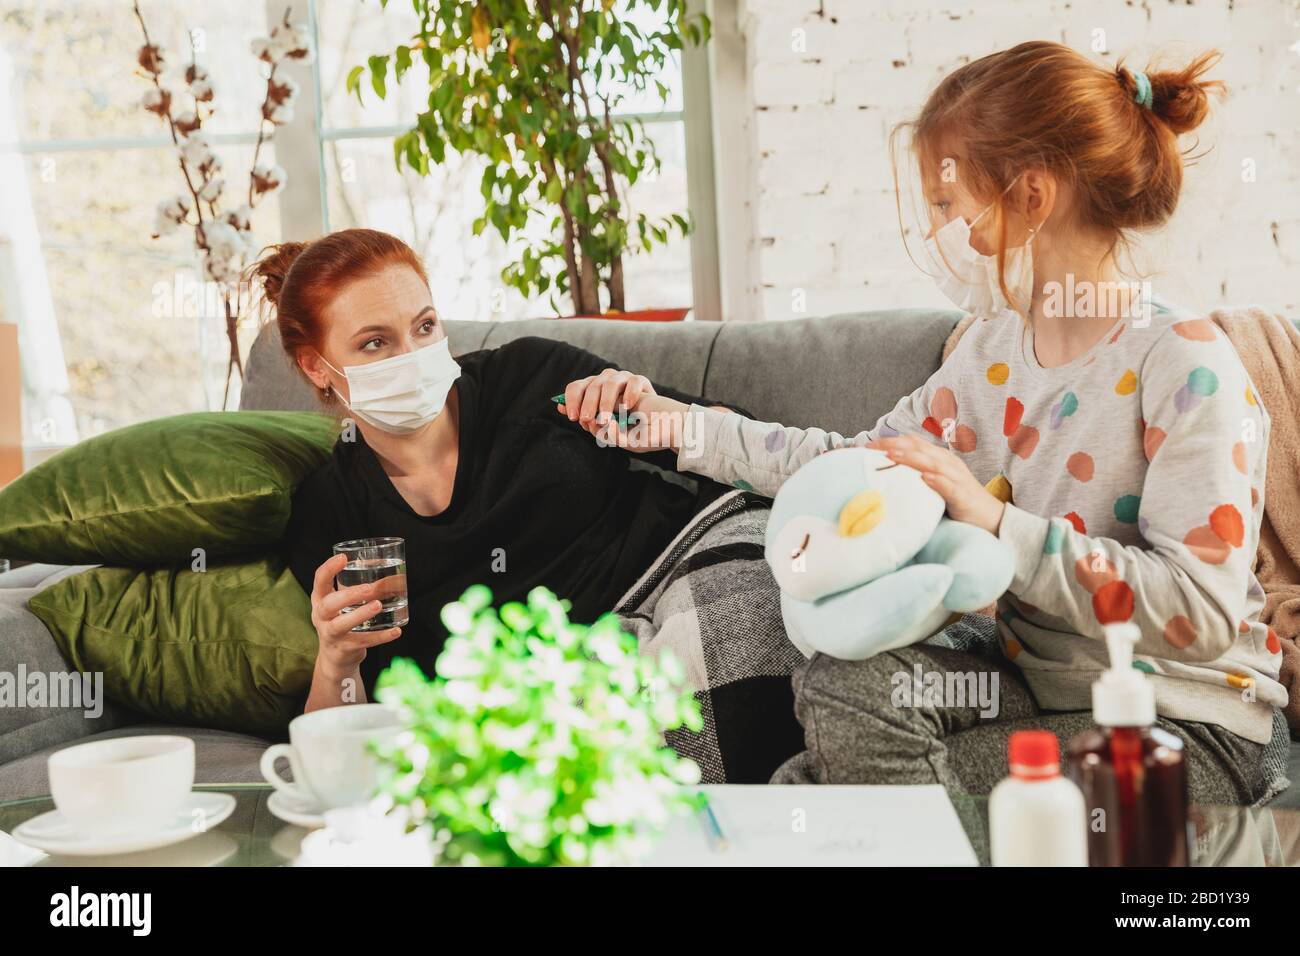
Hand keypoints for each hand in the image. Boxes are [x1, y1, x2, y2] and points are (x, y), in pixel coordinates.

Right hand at [309, 553, 402, 675]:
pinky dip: (380, 637)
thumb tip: (395, 577)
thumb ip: (361, 590)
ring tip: (378, 605)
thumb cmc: (342, 620)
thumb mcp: (343, 604)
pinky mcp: (344, 649)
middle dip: (349, 595)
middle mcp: (321, 616)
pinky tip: (395, 631)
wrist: (335, 657)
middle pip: (328, 604)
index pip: (319, 581)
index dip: (329, 568)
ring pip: (341, 625)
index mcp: (320, 600)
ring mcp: (331, 634)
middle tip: (369, 588)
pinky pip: (362, 642)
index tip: (343, 557)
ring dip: (360, 614)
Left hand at [558, 369, 686, 451]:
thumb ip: (605, 433)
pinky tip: (628, 408)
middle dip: (585, 405)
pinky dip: (629, 394)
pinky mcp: (642, 383)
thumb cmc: (648, 436)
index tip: (568, 413)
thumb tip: (590, 421)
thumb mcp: (623, 440)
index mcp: (601, 402)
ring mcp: (626, 384)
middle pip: (590, 385)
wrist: (674, 431)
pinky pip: (633, 382)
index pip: (580, 393)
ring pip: (609, 382)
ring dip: (604, 402)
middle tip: (585, 420)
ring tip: (607, 420)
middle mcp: (611, 390)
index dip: (570, 400)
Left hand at [867, 434, 1004, 533]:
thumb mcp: (934, 486)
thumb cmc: (958, 503)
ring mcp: (957, 478)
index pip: (913, 443)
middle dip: (894, 445)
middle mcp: (948, 464)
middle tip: (871, 446)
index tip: (867, 445)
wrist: (992, 520)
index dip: (891, 440)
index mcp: (940, 459)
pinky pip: (950, 486)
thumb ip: (915, 479)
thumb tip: (886, 479)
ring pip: (932, 463)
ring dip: (911, 458)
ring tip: (891, 455)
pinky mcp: (964, 496)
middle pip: (919, 449)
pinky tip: (924, 478)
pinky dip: (937, 481)